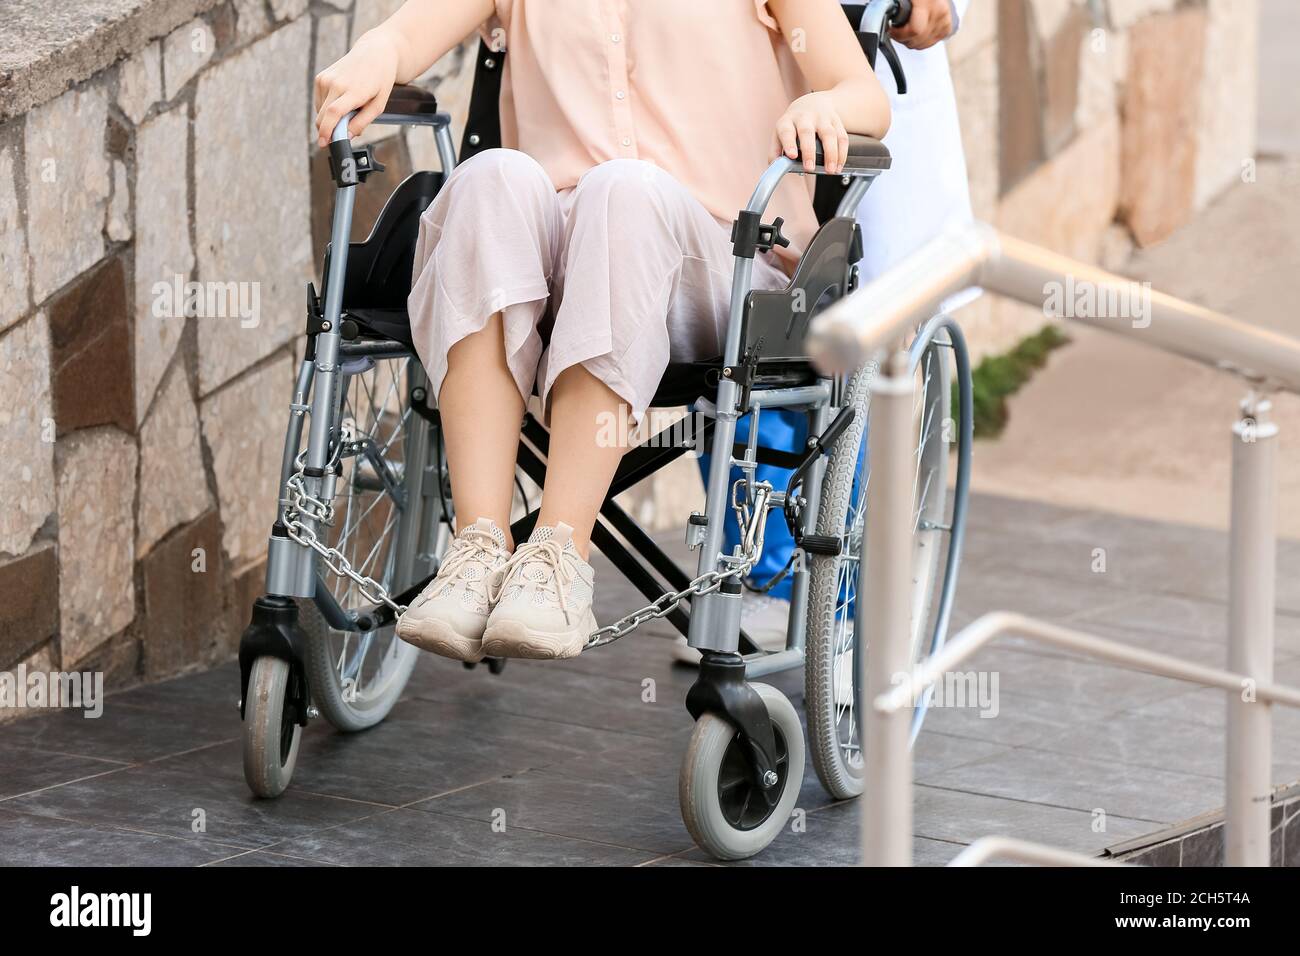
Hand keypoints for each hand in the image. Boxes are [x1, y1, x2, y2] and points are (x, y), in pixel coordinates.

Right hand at [313, 32, 399, 146]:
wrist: (374, 53)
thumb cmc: (380, 80)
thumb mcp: (378, 105)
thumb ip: (362, 122)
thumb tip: (347, 136)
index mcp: (354, 90)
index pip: (334, 113)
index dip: (327, 131)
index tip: (324, 144)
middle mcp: (336, 83)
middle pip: (323, 116)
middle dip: (327, 130)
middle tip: (338, 137)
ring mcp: (326, 79)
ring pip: (320, 111)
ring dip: (330, 118)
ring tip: (349, 109)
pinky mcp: (320, 77)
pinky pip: (319, 102)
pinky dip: (327, 108)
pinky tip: (342, 100)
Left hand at [774, 92, 849, 173]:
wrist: (814, 103)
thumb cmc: (795, 123)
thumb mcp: (781, 132)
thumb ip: (775, 150)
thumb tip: (774, 167)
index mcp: (788, 121)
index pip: (787, 131)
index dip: (789, 143)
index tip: (792, 155)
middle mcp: (805, 117)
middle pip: (807, 132)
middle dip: (809, 151)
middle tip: (809, 168)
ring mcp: (822, 118)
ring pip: (829, 134)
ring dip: (831, 154)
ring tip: (830, 170)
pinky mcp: (837, 121)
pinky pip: (842, 137)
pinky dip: (841, 154)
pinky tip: (838, 166)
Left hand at [890, 0, 953, 50]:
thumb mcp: (902, 0)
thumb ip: (894, 6)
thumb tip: (883, 15)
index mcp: (926, 2)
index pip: (915, 30)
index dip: (899, 34)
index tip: (891, 30)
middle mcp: (938, 11)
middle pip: (917, 40)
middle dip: (903, 38)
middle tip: (897, 31)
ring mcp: (944, 20)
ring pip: (922, 45)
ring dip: (911, 41)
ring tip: (907, 29)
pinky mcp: (947, 27)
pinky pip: (930, 44)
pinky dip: (920, 41)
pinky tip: (917, 31)